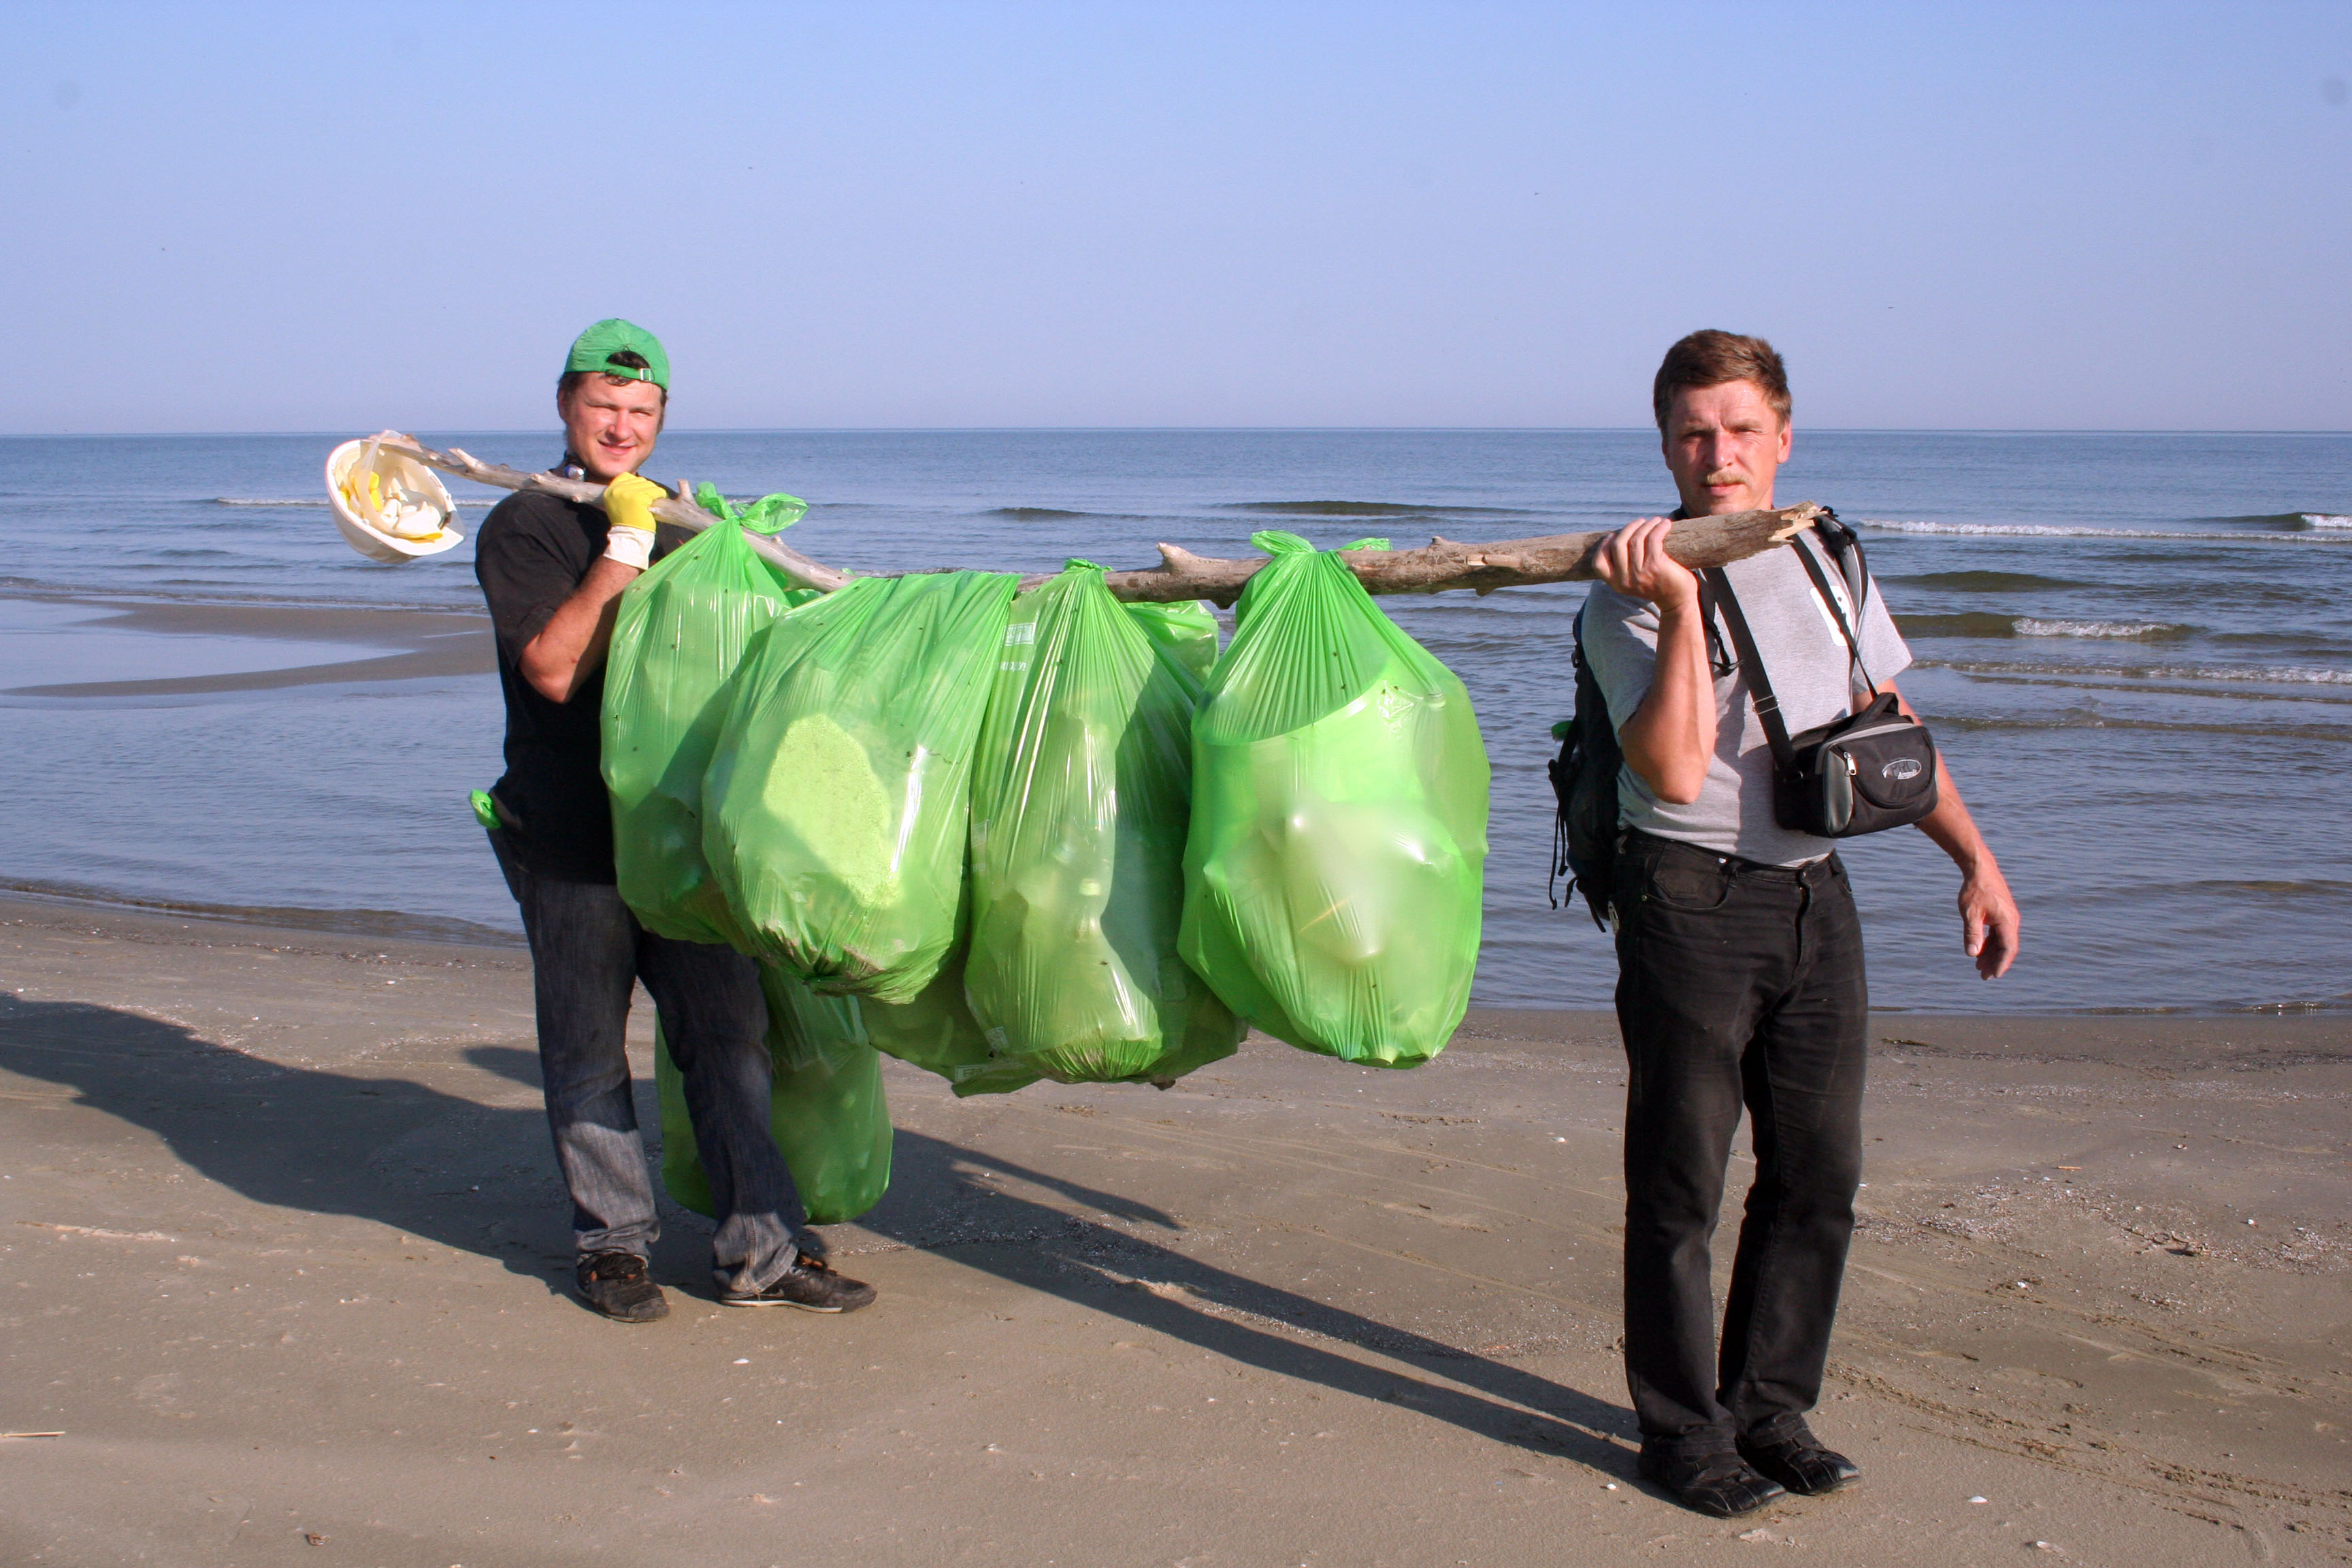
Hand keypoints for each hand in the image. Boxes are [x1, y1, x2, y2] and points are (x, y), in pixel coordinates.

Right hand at [600, 472, 664, 569]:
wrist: (629, 537)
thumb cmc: (626, 523)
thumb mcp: (617, 504)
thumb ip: (622, 492)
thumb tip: (636, 482)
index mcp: (609, 491)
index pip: (626, 476)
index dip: (637, 484)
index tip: (641, 494)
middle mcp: (616, 490)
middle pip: (639, 480)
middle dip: (647, 489)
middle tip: (649, 500)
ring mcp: (627, 493)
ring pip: (648, 484)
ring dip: (654, 493)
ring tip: (653, 502)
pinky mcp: (639, 498)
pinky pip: (655, 491)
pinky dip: (660, 495)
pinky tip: (658, 502)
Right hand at [1593, 516, 1699, 612]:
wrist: (1677, 599)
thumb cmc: (1656, 584)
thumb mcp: (1633, 579)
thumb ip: (1623, 565)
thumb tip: (1621, 535)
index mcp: (1616, 583)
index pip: (1598, 563)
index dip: (1604, 545)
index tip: (1614, 534)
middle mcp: (1625, 579)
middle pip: (1617, 545)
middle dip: (1628, 528)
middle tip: (1641, 521)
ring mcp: (1640, 573)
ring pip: (1636, 540)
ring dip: (1646, 525)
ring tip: (1655, 521)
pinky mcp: (1656, 566)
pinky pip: (1653, 539)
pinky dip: (1659, 528)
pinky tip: (1665, 524)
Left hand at [1958, 861, 2019, 979]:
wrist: (1980, 869)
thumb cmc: (1975, 890)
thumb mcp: (1971, 913)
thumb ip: (1972, 934)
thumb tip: (1972, 954)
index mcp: (2008, 922)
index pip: (2008, 949)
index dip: (2001, 964)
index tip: (1993, 976)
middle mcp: (2011, 921)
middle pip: (2006, 948)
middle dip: (1995, 963)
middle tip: (1983, 977)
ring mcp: (2007, 917)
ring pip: (2002, 941)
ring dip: (1991, 954)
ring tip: (1978, 967)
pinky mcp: (2001, 914)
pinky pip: (1998, 934)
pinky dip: (1990, 943)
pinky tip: (1979, 951)